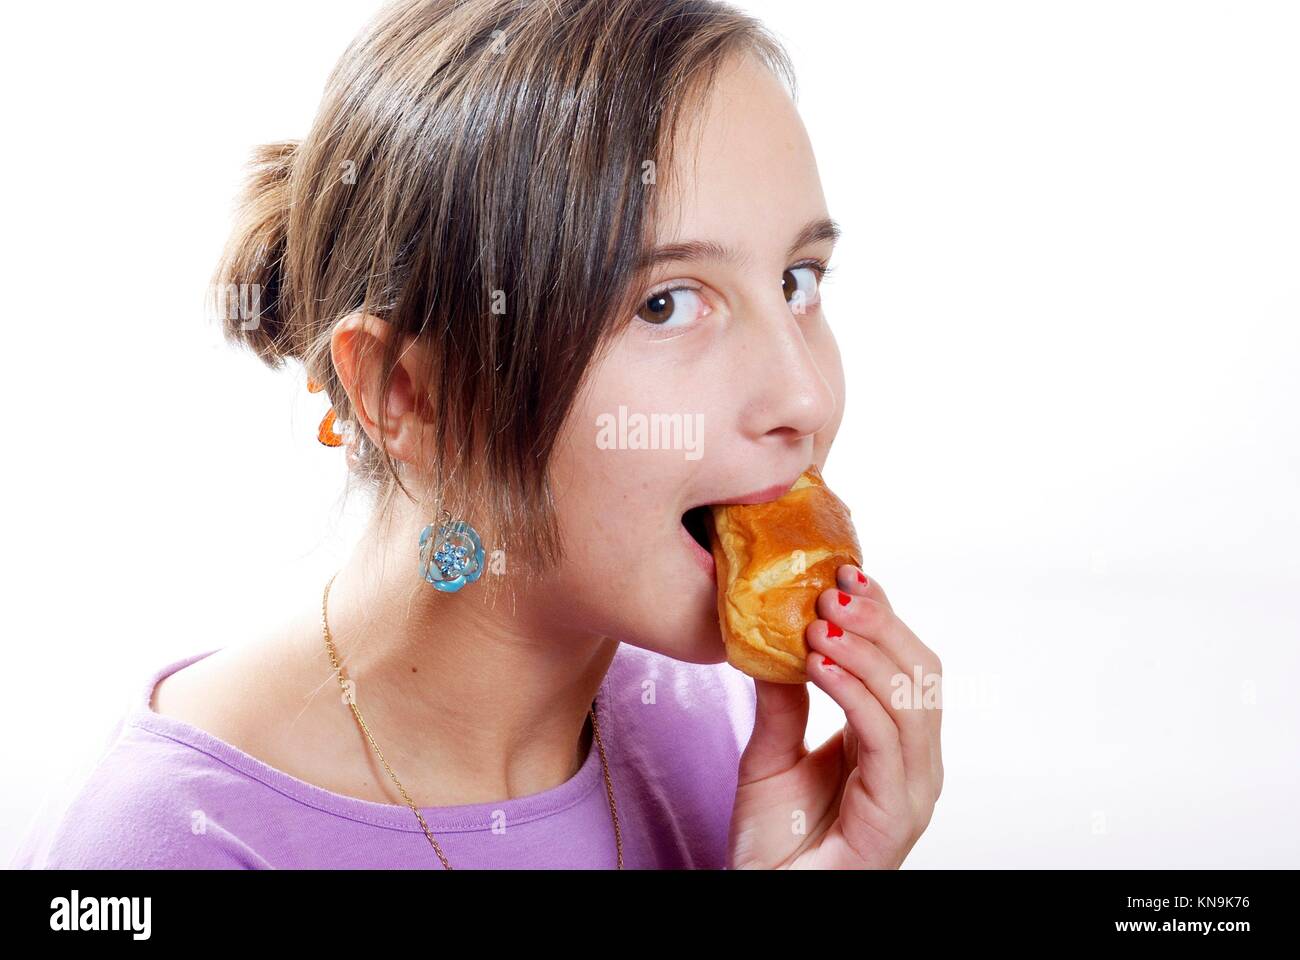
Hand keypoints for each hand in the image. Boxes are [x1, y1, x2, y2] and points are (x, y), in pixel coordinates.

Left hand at [727, 565, 942, 868]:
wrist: (763, 902)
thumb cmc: (772, 845)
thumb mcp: (770, 755)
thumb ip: (784, 701)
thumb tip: (779, 635)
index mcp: (892, 744)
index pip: (905, 663)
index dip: (882, 614)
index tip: (845, 570)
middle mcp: (914, 764)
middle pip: (920, 672)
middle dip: (880, 620)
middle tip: (834, 584)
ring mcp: (911, 791)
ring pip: (910, 699)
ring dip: (865, 648)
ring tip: (819, 617)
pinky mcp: (895, 815)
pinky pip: (885, 738)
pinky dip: (854, 692)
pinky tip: (817, 662)